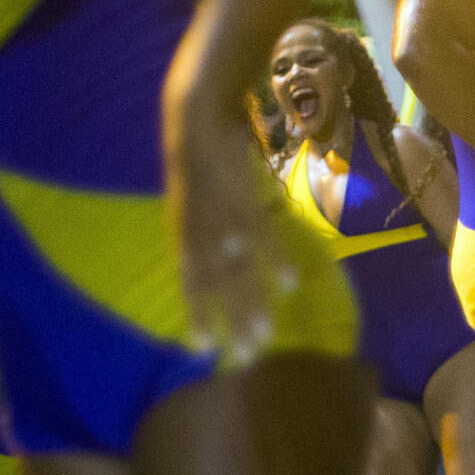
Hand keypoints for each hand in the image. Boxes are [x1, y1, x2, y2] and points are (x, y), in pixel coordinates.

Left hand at [170, 104, 294, 365]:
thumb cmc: (198, 162)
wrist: (197, 117)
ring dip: (253, 304)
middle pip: (218, 285)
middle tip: (245, 357)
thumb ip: (197, 235)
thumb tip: (211, 264)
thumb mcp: (188, 202)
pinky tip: (290, 286)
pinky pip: (263, 237)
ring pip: (239, 270)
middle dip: (230, 322)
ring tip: (268, 335)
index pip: (189, 283)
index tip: (201, 350)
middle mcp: (200, 232)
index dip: (195, 315)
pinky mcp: (244, 200)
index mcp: (184, 233)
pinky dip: (276, 261)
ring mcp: (222, 218)